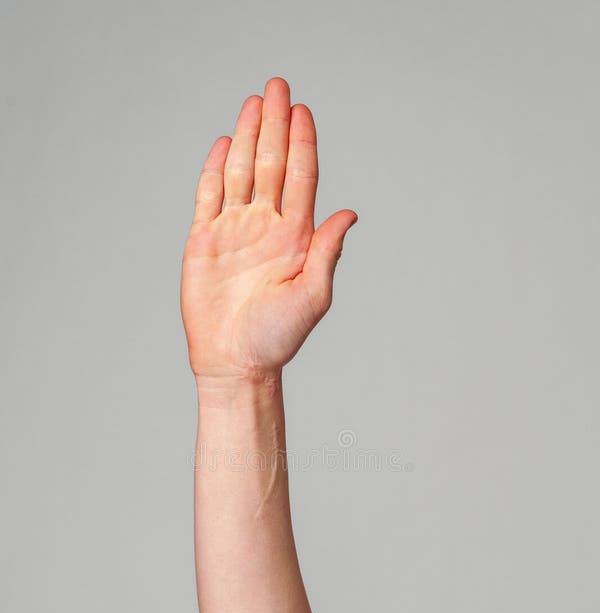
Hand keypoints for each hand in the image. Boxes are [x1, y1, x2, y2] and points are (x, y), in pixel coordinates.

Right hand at [180, 77, 357, 384]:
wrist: (234, 361)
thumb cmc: (277, 337)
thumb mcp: (312, 296)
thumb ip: (327, 252)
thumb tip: (350, 213)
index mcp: (295, 237)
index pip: (299, 178)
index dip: (301, 143)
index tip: (301, 110)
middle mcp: (266, 227)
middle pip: (270, 164)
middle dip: (274, 125)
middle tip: (277, 86)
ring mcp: (234, 231)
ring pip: (241, 172)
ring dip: (246, 137)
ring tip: (253, 103)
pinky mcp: (204, 241)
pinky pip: (209, 196)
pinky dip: (214, 169)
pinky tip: (222, 143)